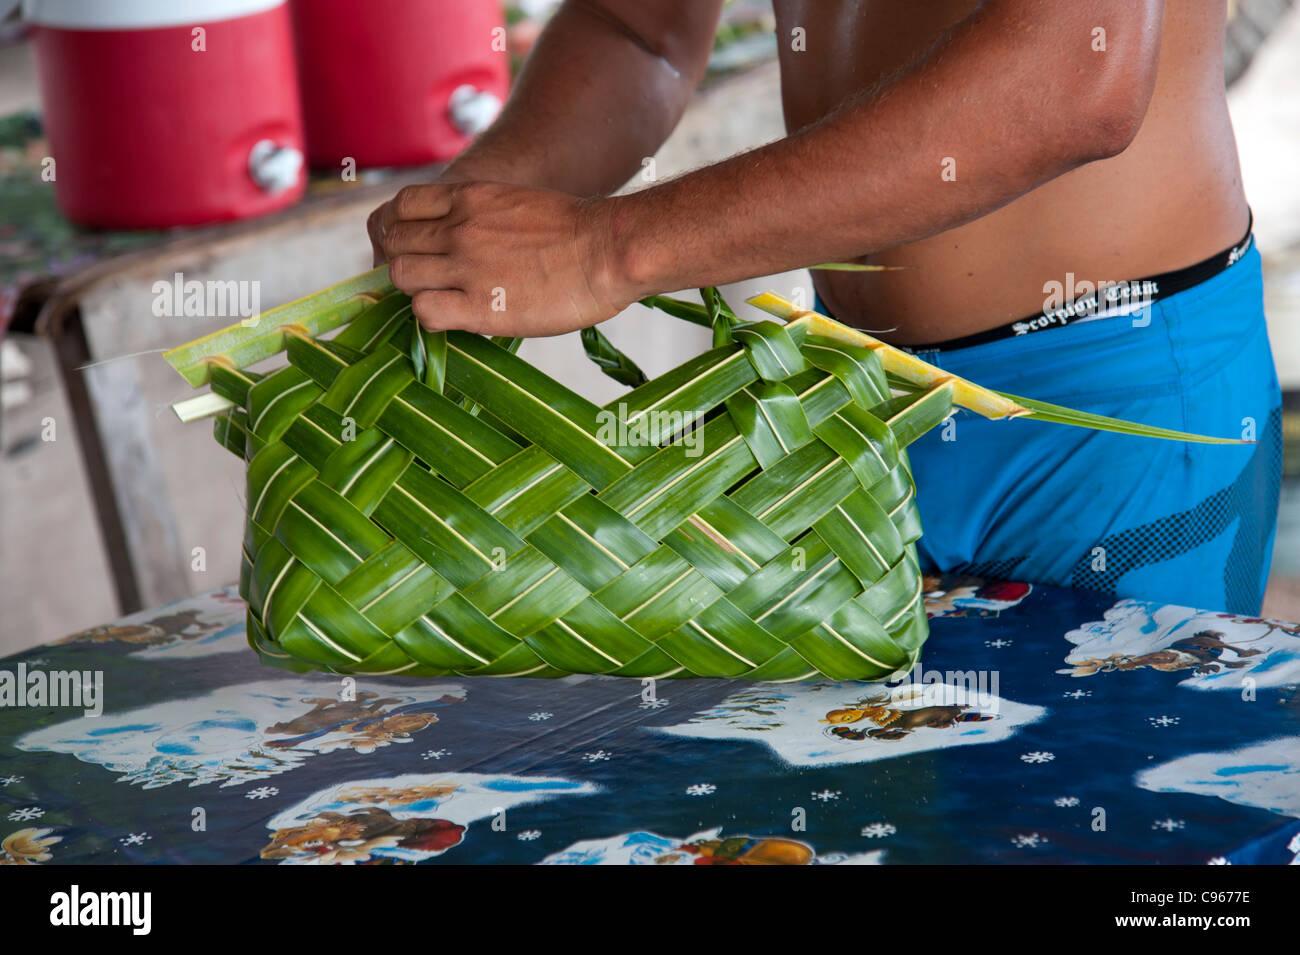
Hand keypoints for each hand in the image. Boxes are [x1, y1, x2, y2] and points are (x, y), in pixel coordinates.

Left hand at [367, 181, 633, 336]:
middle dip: (408, 261)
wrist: (610, 250)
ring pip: (401, 276)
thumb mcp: (517, 203)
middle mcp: (459, 229)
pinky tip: (456, 317)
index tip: (420, 247)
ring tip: (445, 299)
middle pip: (396, 243)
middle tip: (432, 280)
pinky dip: (430, 316)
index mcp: (469, 197)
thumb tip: (468, 240)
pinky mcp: (480, 307)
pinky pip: (424, 312)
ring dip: (417, 289)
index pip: (402, 206)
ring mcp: (466, 267)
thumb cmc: (577, 231)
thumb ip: (482, 216)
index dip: (404, 230)